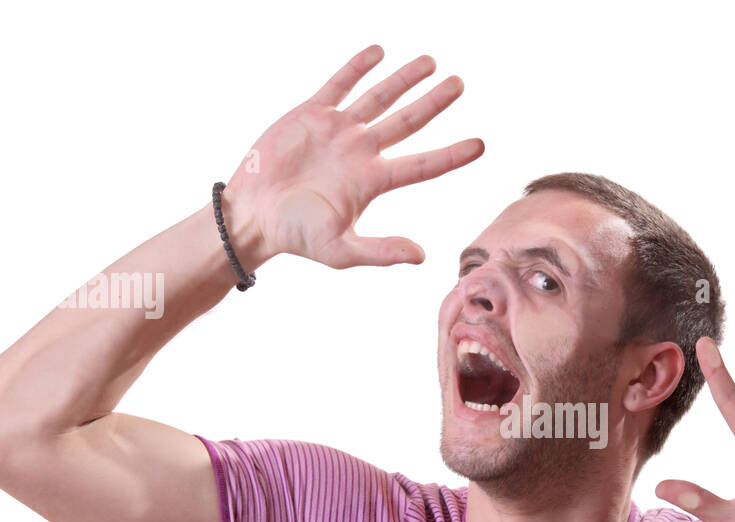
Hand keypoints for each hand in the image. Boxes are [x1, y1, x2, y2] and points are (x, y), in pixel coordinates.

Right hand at [222, 45, 483, 269]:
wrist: (252, 215)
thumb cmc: (296, 237)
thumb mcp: (341, 250)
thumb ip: (381, 252)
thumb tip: (422, 256)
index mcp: (372, 182)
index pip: (423, 165)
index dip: (452, 155)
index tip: (481, 144)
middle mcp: (361, 153)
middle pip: (407, 122)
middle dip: (434, 102)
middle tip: (459, 83)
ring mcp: (338, 131)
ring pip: (379, 98)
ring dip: (404, 79)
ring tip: (430, 61)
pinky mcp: (311, 115)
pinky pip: (339, 85)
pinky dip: (357, 68)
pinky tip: (379, 52)